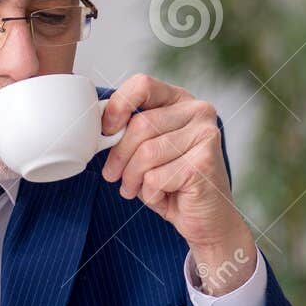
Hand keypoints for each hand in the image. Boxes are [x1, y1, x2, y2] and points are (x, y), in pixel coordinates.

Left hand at [100, 73, 257, 294]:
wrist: (206, 220)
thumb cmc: (172, 183)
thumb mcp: (147, 150)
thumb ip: (130, 130)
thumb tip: (98, 126)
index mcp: (180, 100)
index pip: (143, 84)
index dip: (117, 105)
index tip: (105, 130)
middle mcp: (198, 111)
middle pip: (140, 124)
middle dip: (119, 155)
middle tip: (112, 176)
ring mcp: (205, 135)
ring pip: (146, 153)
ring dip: (132, 178)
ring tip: (134, 189)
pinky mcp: (205, 162)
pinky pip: (156, 177)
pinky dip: (149, 194)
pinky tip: (162, 197)